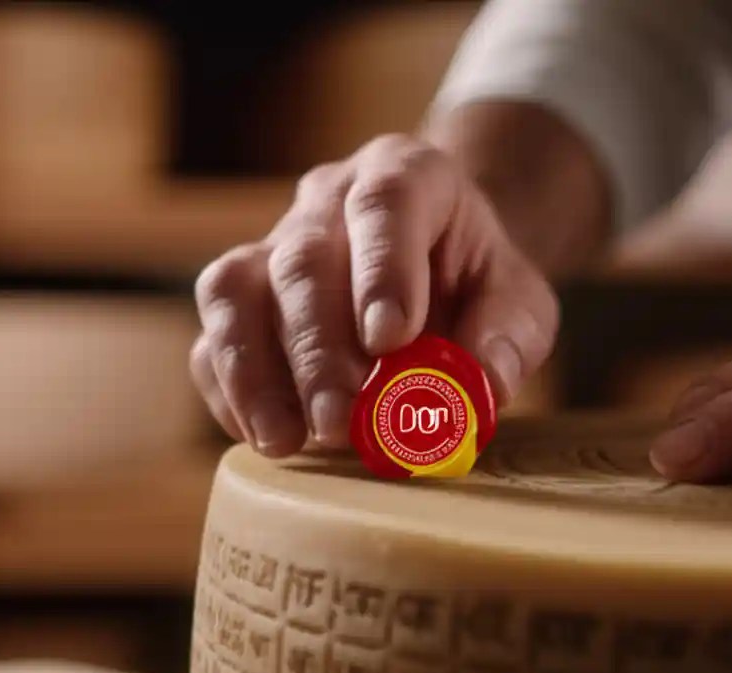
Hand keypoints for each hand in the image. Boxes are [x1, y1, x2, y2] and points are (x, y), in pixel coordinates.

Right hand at [191, 134, 558, 456]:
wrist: (438, 265)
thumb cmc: (476, 281)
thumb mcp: (519, 299)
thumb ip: (510, 333)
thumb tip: (485, 382)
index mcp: (406, 174)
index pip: (386, 202)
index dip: (383, 269)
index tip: (391, 339)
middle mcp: (328, 199)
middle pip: (304, 260)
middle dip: (318, 349)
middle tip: (339, 421)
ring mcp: (273, 243)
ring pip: (236, 291)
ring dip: (255, 371)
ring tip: (286, 439)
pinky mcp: (240, 297)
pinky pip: (211, 337)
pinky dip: (230, 390)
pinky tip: (265, 434)